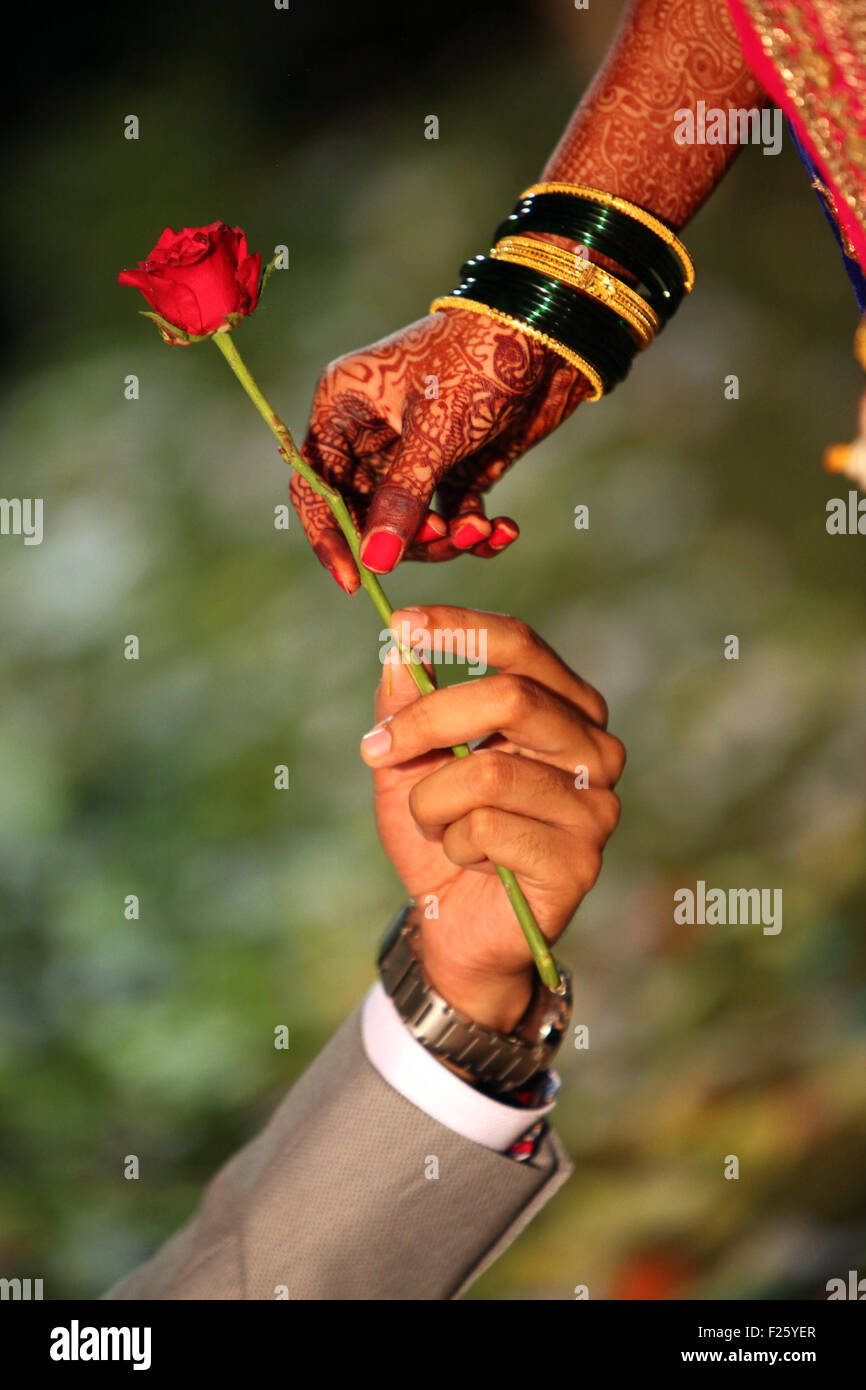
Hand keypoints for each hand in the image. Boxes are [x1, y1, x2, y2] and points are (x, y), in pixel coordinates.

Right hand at [293, 309, 589, 591]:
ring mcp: (415, 451)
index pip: (316, 487)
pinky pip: (453, 515)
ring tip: (483, 532)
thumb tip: (373, 564)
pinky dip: (475, 530)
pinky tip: (503, 531)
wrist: (552, 332)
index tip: (354, 581)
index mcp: (344, 408)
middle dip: (407, 540)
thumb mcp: (434, 434)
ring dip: (447, 540)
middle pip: (367, 515)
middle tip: (447, 542)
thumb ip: (401, 500)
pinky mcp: (456, 465)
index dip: (330, 537)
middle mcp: (371, 432)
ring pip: (412, 524)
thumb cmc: (478, 361)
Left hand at [360, 606, 624, 1031]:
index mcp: (564, 709)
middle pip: (510, 697)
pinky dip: (455, 844)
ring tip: (433, 824)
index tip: (402, 626)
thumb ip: (404, 705)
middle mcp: (595, 748)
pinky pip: (490, 830)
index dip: (462, 628)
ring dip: (431, 802)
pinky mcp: (580, 861)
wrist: (453, 927)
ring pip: (487, 772)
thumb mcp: (407, 762)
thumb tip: (398, 647)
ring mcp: (597, 806)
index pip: (522, 646)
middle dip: (426, 720)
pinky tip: (469, 862)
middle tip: (375, 749)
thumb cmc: (440, 833)